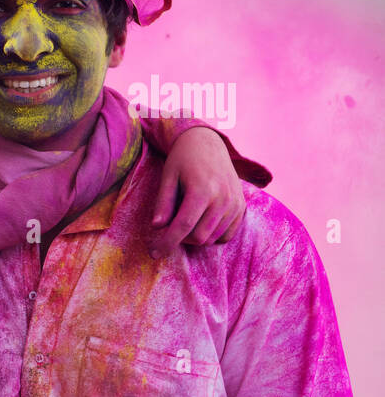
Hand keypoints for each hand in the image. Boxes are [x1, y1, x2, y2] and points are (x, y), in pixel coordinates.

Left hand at [150, 126, 245, 257]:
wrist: (208, 143)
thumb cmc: (183, 160)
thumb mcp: (168, 177)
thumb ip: (163, 203)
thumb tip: (157, 227)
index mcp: (202, 190)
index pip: (183, 226)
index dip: (167, 243)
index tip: (154, 253)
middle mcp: (223, 199)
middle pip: (198, 237)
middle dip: (180, 239)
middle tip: (168, 228)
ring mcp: (235, 204)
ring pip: (212, 238)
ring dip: (195, 236)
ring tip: (184, 217)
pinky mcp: (241, 207)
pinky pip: (226, 235)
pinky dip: (211, 235)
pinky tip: (200, 221)